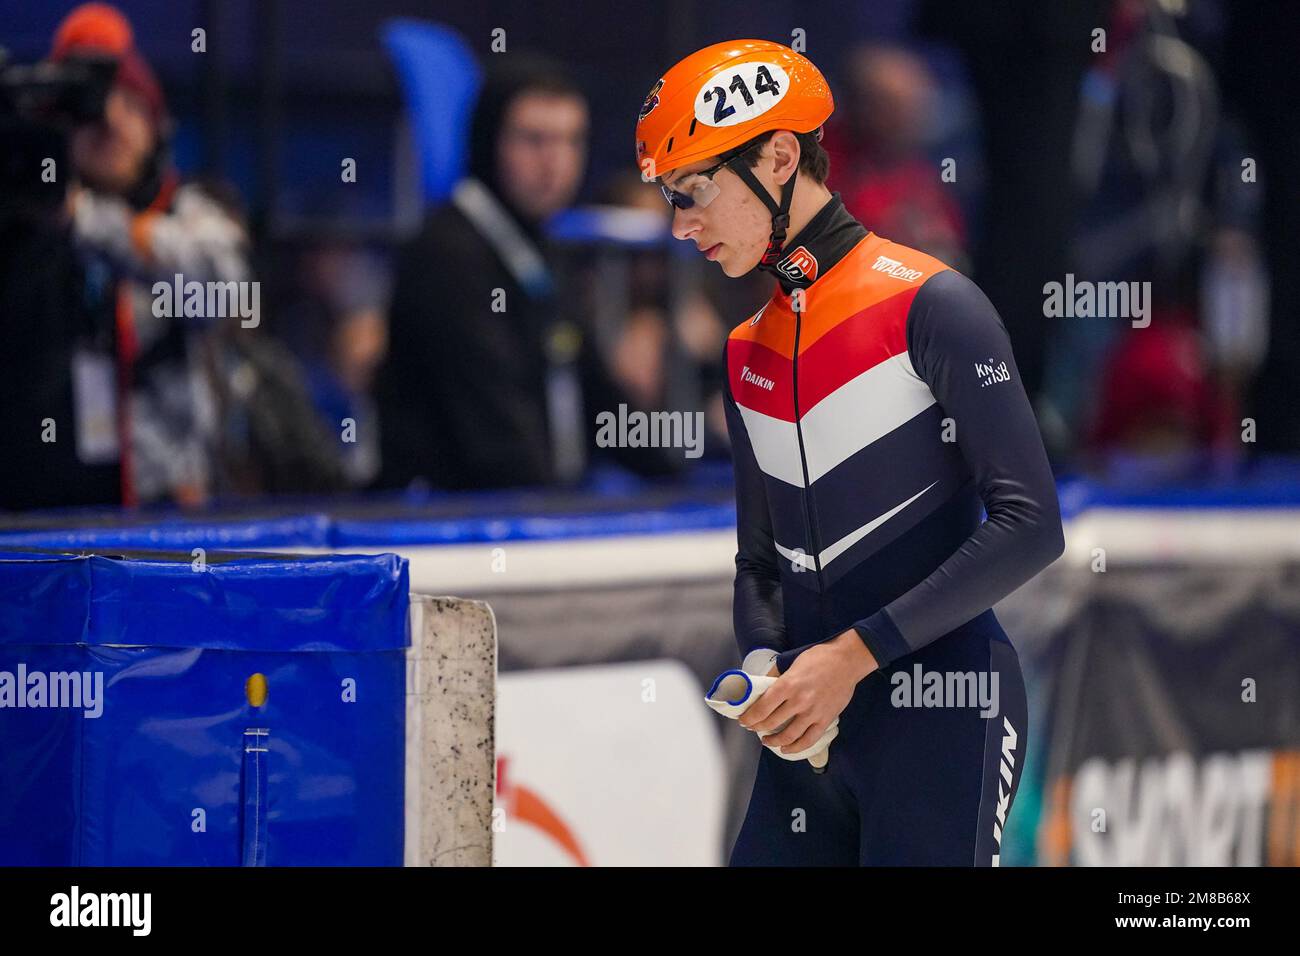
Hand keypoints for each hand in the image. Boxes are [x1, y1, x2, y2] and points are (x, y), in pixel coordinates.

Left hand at [739, 630, 876, 753]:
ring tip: (766, 740)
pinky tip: (786, 749)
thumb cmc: (819, 658)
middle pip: (771, 722)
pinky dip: (795, 748)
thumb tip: (761, 688)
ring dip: (773, 741)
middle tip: (751, 727)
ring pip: (788, 736)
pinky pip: (808, 740)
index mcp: (787, 685)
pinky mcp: (825, 720)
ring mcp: (813, 713)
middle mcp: (798, 701)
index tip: (743, 720)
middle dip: (757, 727)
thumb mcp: (792, 661)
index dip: (749, 717)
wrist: (847, 661)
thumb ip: (776, 677)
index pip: (761, 708)